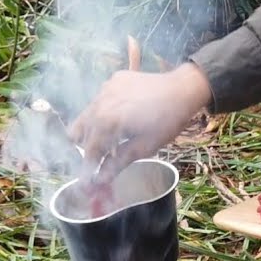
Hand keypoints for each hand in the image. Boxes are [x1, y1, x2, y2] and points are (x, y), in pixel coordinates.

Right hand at [68, 63, 211, 178]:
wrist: (182, 89)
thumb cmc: (166, 122)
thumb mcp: (144, 147)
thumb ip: (118, 163)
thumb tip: (100, 180)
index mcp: (105, 122)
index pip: (89, 150)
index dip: (88, 167)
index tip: (89, 180)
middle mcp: (99, 103)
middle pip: (78, 131)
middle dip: (87, 147)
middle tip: (101, 157)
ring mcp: (105, 88)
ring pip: (87, 114)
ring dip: (94, 129)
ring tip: (112, 138)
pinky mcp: (113, 80)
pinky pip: (100, 99)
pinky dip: (105, 111)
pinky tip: (123, 116)